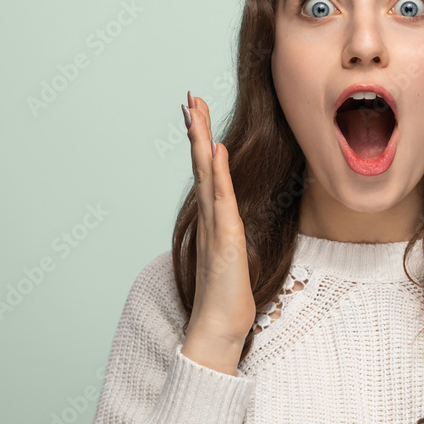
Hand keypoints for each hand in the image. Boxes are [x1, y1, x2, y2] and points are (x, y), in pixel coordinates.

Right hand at [181, 92, 256, 349]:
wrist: (220, 326)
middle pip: (202, 164)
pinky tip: (218, 150)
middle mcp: (209, 216)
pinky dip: (220, 173)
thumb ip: (228, 231)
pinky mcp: (225, 238)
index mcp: (212, 218)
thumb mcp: (233, 254)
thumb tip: (227, 213)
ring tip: (196, 110)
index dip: (202, 141)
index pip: (207, 171)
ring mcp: (214, 225)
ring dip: (202, 140)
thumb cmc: (228, 294)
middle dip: (197, 129)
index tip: (197, 113)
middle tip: (191, 97)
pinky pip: (222, 199)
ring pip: (207, 174)